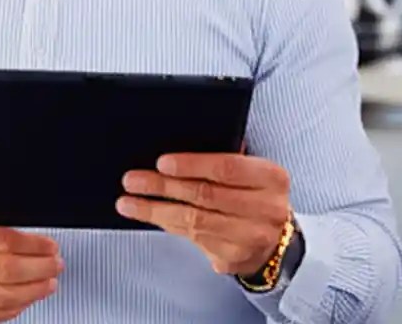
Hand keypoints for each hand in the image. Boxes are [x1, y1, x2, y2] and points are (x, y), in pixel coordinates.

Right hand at [0, 199, 62, 322]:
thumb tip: (13, 199)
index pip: (3, 240)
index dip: (34, 245)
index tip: (50, 246)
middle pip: (8, 270)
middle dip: (41, 268)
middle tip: (55, 264)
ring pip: (3, 296)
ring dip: (34, 291)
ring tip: (48, 283)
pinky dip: (14, 309)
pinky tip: (26, 299)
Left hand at [116, 153, 291, 275]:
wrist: (274, 240)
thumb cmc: (253, 195)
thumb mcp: (250, 171)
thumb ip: (223, 158)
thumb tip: (174, 144)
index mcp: (271, 177)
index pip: (227, 168)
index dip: (191, 164)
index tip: (161, 162)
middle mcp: (266, 208)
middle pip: (205, 195)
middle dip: (163, 187)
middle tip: (133, 180)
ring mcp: (251, 236)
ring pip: (194, 220)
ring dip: (155, 210)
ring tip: (128, 202)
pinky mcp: (234, 257)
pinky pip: (192, 238)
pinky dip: (167, 224)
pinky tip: (148, 215)